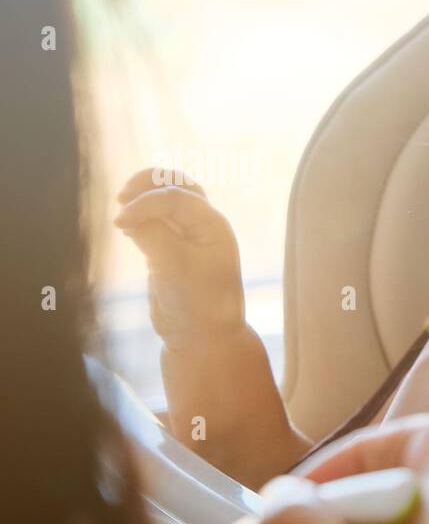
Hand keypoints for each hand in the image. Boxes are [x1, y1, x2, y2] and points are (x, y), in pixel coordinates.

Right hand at [115, 168, 244, 348]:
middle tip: (121, 197)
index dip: (145, 203)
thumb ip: (152, 234)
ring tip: (122, 213)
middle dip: (148, 185)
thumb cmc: (196, 302)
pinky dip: (140, 218)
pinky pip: (156, 222)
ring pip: (166, 202)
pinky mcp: (171, 251)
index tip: (120, 221)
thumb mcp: (173, 265)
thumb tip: (127, 215)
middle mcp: (204, 227)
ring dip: (143, 199)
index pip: (175, 196)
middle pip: (177, 185)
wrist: (202, 338)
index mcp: (213, 225)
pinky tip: (126, 228)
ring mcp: (189, 238)